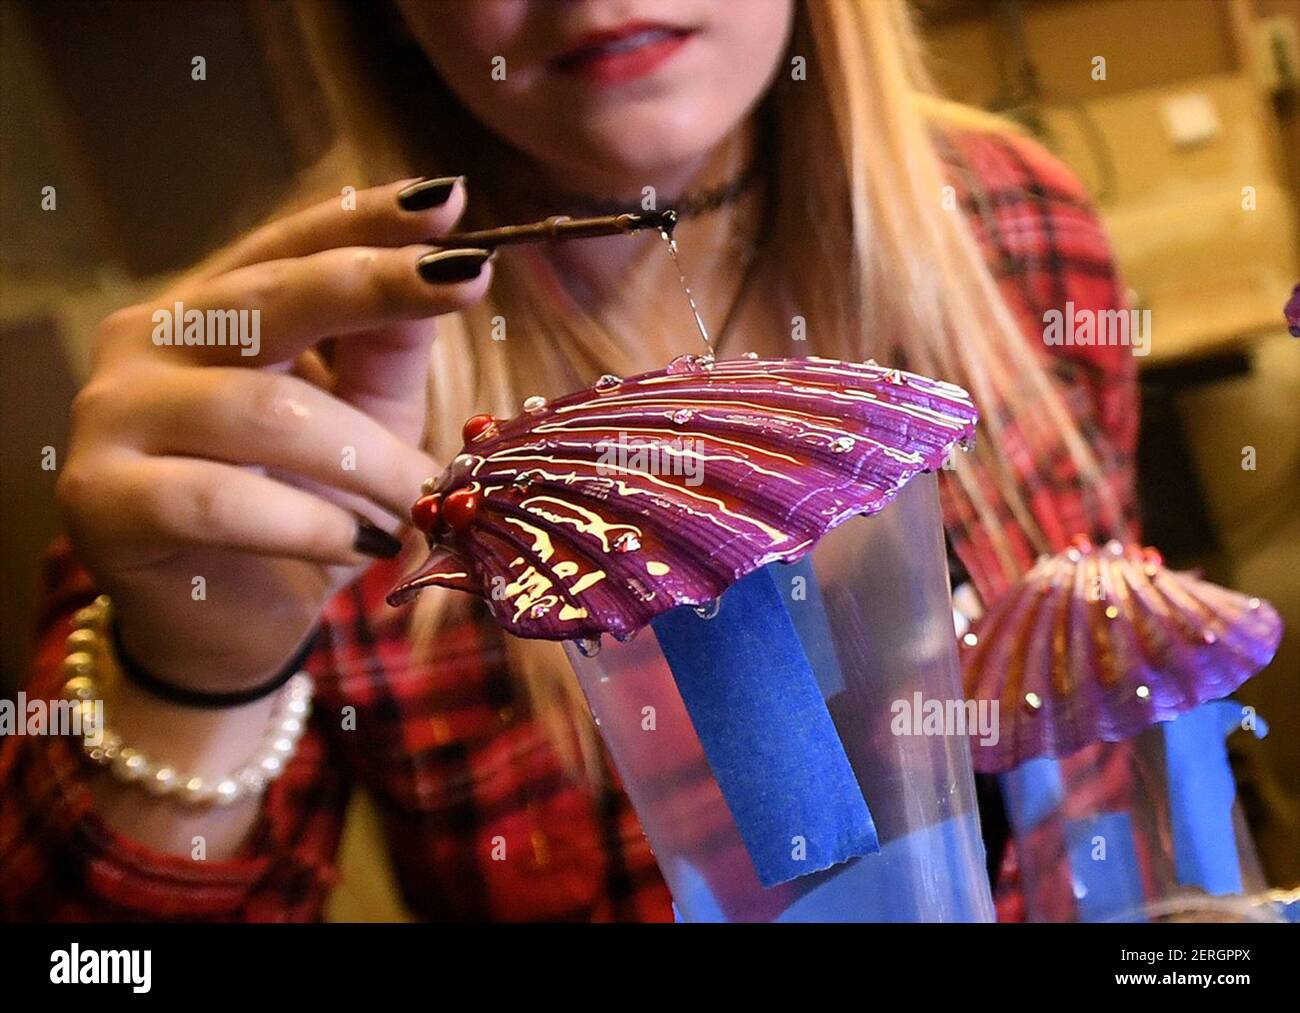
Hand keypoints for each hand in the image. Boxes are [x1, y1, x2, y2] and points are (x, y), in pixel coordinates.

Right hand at [57, 177, 490, 689]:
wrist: (224, 625)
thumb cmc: (300, 511)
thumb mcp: (361, 424)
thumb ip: (387, 354)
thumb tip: (450, 267)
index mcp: (209, 311)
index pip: (289, 245)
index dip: (367, 218)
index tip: (450, 199)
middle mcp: (149, 342)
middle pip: (270, 298)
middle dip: (378, 286)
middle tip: (467, 283)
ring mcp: (114, 416)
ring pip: (264, 411)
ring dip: (369, 460)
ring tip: (425, 499)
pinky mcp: (102, 500)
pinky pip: (224, 500)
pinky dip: (312, 526)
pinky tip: (363, 545)